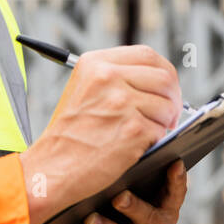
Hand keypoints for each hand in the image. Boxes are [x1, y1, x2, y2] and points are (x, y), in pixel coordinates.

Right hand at [19, 45, 181, 223]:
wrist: (51, 168)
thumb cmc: (68, 135)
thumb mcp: (82, 90)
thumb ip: (114, 76)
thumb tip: (157, 79)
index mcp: (95, 62)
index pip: (147, 55)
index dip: (163, 72)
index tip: (166, 86)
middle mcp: (108, 77)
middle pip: (165, 78)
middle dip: (172, 98)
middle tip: (168, 114)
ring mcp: (121, 102)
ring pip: (167, 105)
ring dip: (164, 122)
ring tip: (147, 132)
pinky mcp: (133, 129)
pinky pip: (162, 130)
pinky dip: (155, 141)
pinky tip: (138, 146)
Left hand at [67, 159, 186, 223]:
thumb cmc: (114, 223)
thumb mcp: (125, 208)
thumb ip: (127, 188)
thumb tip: (112, 160)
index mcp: (167, 214)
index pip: (175, 196)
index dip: (177, 180)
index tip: (174, 162)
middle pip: (151, 219)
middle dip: (134, 207)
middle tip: (118, 197)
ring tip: (89, 220)